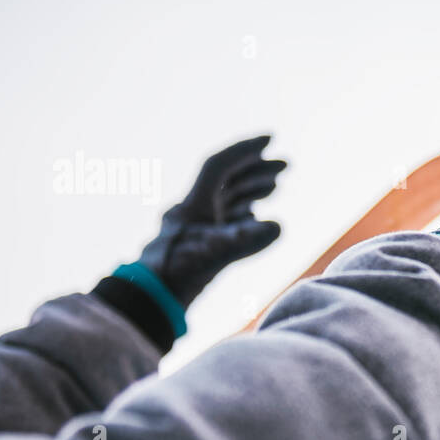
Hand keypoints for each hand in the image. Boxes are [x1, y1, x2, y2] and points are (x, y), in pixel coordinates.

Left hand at [138, 136, 285, 306]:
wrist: (153, 299)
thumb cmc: (177, 274)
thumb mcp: (214, 255)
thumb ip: (245, 240)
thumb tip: (278, 227)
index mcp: (195, 204)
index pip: (221, 166)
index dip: (245, 150)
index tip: (270, 139)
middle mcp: (196, 210)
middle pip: (228, 180)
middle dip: (256, 169)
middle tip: (285, 164)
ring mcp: (198, 227)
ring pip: (228, 199)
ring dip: (252, 189)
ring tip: (277, 184)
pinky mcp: (202, 244)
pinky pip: (226, 219)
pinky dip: (244, 212)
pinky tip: (257, 214)